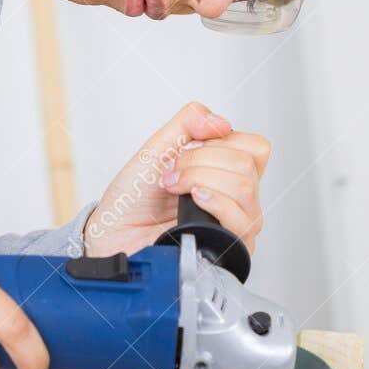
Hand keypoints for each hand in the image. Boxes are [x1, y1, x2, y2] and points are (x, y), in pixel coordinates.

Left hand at [83, 102, 270, 257]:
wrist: (115, 234)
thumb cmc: (133, 199)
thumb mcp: (157, 148)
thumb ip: (188, 123)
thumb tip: (221, 122)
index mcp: (226, 171)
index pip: (254, 148)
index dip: (219, 144)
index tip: (185, 152)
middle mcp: (237, 197)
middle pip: (246, 166)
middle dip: (200, 163)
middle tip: (173, 175)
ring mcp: (236, 222)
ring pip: (245, 189)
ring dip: (201, 181)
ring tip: (176, 190)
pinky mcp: (229, 246)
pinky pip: (242, 221)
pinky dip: (216, 203)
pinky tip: (193, 201)